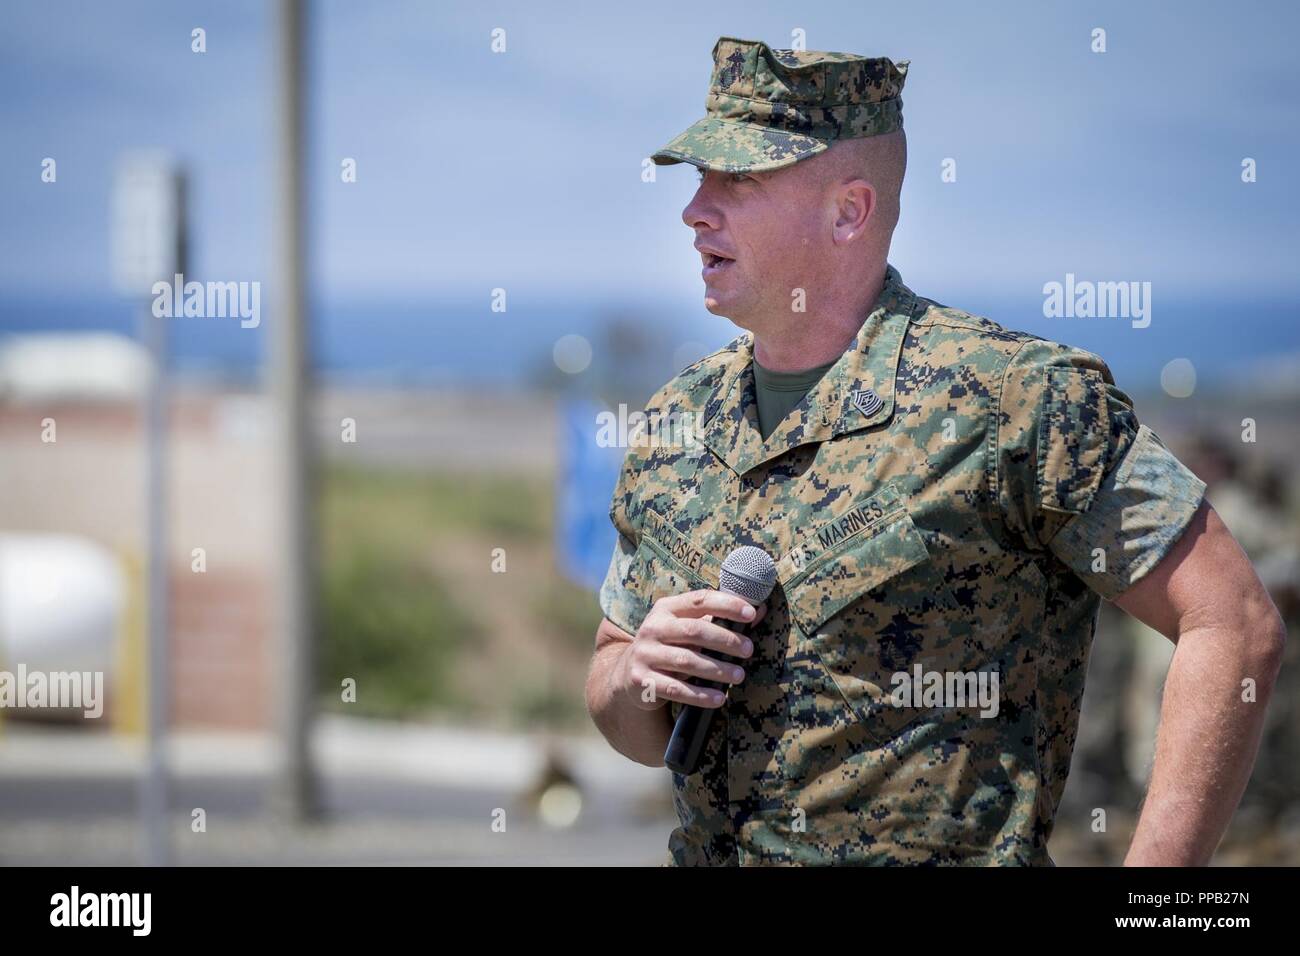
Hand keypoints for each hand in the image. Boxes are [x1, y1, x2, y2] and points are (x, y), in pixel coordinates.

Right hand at [613, 590, 766, 710]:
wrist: (628, 673)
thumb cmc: (669, 645)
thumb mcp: (687, 628)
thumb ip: (719, 619)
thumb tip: (759, 610)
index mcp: (666, 608)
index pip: (699, 600)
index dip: (726, 604)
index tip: (752, 613)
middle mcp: (653, 628)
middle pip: (694, 630)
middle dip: (725, 640)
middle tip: (749, 650)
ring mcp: (645, 654)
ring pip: (687, 661)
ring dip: (717, 669)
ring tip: (739, 675)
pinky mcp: (642, 680)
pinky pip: (676, 689)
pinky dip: (700, 695)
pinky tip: (719, 698)